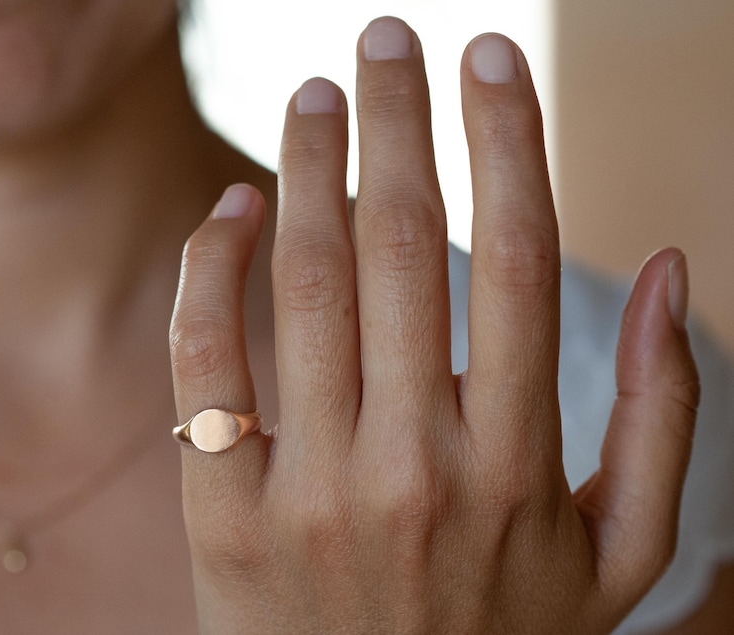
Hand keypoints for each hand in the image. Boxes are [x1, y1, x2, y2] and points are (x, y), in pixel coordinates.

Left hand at [170, 17, 698, 633]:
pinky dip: (212, 267)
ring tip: (316, 95)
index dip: (509, 140)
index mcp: (520, 464)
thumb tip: (682, 269)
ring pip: (309, 284)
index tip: (492, 60)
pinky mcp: (226, 513)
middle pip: (408, 246)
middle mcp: (417, 464)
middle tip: (387, 40)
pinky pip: (205, 360)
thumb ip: (667, 413)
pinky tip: (234, 207)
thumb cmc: (506, 632)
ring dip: (312, 166)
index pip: (524, 258)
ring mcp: (314, 488)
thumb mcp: (622, 550)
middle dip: (400, 122)